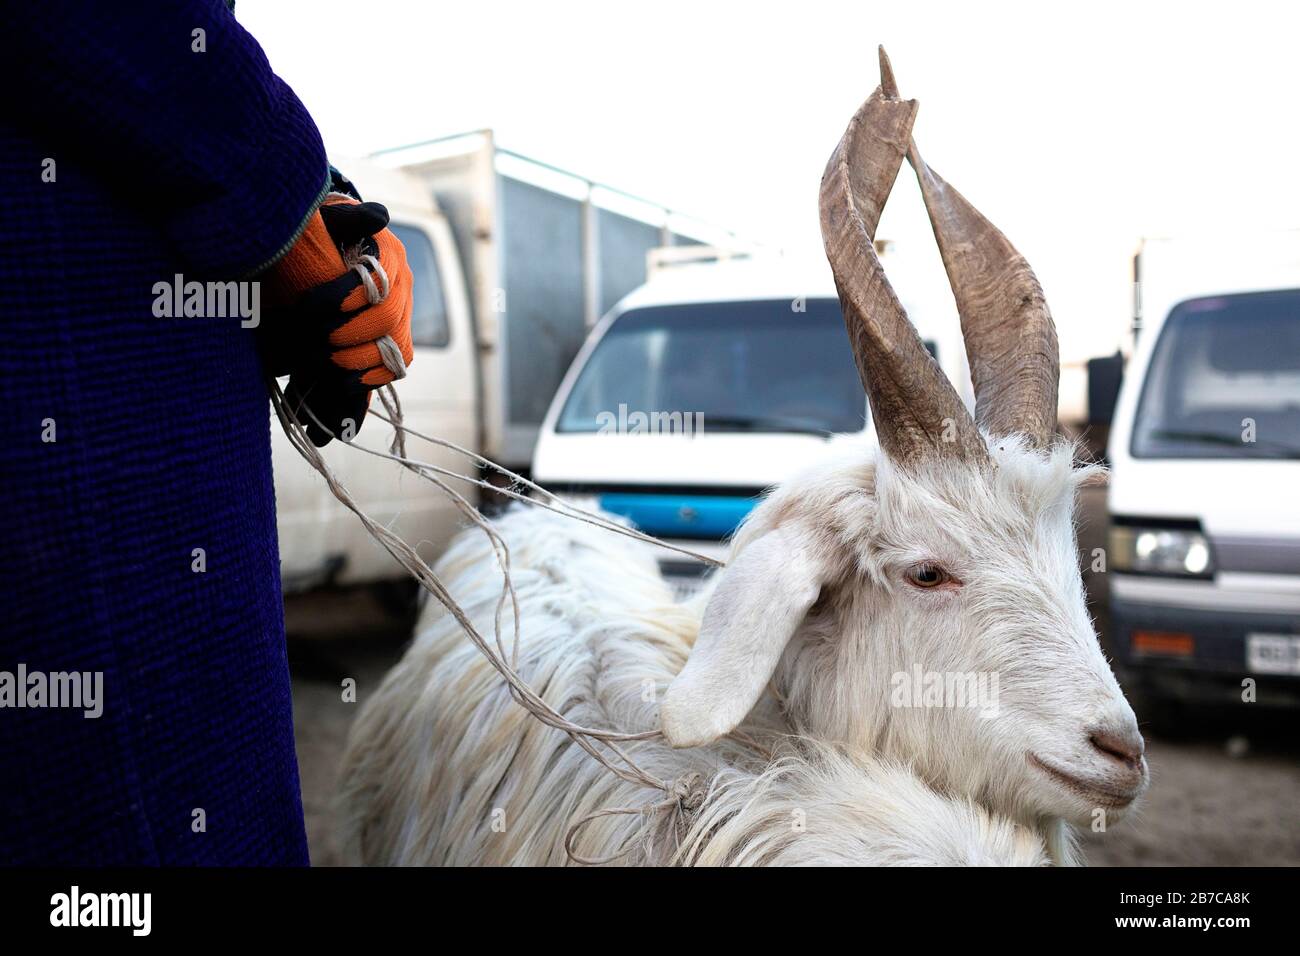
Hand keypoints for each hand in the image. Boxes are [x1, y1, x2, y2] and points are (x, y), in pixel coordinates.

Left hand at [262, 194, 413, 445]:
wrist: (315, 252)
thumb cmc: (317, 233)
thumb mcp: (325, 220)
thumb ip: (351, 218)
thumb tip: (379, 215)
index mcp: (388, 258)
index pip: (377, 284)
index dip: (344, 299)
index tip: (308, 307)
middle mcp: (400, 289)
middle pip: (387, 323)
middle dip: (349, 336)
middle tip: (316, 343)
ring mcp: (398, 318)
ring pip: (394, 352)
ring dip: (359, 364)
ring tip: (326, 367)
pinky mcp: (391, 344)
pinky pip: (393, 370)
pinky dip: (366, 384)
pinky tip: (340, 389)